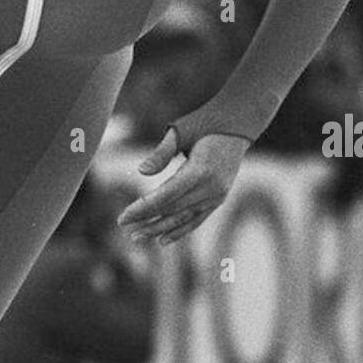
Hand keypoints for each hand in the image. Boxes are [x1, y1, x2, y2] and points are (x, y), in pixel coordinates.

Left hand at [117, 128, 249, 244]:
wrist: (239, 123)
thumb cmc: (205, 122)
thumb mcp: (181, 131)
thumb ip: (161, 152)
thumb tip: (142, 172)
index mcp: (201, 170)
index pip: (165, 196)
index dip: (142, 209)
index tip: (122, 217)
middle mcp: (211, 187)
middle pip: (173, 210)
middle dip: (146, 220)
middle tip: (123, 226)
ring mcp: (217, 195)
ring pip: (184, 218)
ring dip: (159, 230)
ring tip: (137, 237)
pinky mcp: (219, 197)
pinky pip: (197, 218)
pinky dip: (180, 230)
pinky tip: (162, 240)